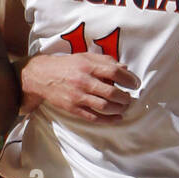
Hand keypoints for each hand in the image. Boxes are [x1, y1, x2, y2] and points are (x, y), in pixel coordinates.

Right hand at [20, 51, 139, 122]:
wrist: (42, 76)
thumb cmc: (67, 65)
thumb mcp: (85, 57)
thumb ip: (105, 61)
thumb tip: (125, 69)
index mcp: (88, 66)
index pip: (114, 73)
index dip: (128, 79)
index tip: (135, 84)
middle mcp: (83, 82)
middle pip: (111, 93)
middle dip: (125, 98)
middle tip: (130, 98)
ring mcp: (78, 97)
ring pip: (104, 107)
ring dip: (118, 109)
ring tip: (124, 107)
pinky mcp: (73, 108)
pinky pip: (93, 117)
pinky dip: (108, 120)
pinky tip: (117, 119)